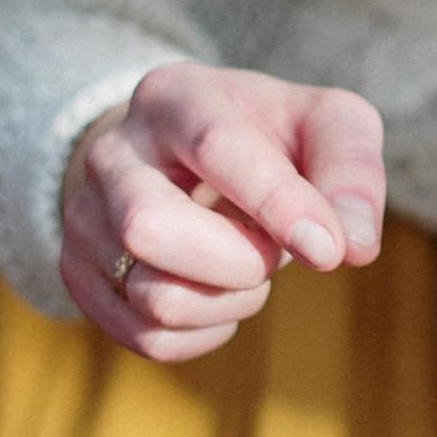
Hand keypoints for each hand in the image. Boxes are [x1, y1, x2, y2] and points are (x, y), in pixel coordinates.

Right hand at [60, 62, 385, 359]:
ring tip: (247, 265)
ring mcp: (84, 217)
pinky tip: (219, 295)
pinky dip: (206, 332)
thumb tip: (355, 248)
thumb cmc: (273, 139)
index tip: (329, 252)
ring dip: (231, 301)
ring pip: (155, 297)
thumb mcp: (327, 126)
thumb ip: (351, 173)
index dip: (278, 205)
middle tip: (272, 250)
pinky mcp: (81, 274)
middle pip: (151, 229)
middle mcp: (112, 153)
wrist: (184, 155)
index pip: (217, 149)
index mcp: (175, 99)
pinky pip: (149, 338)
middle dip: (238, 261)